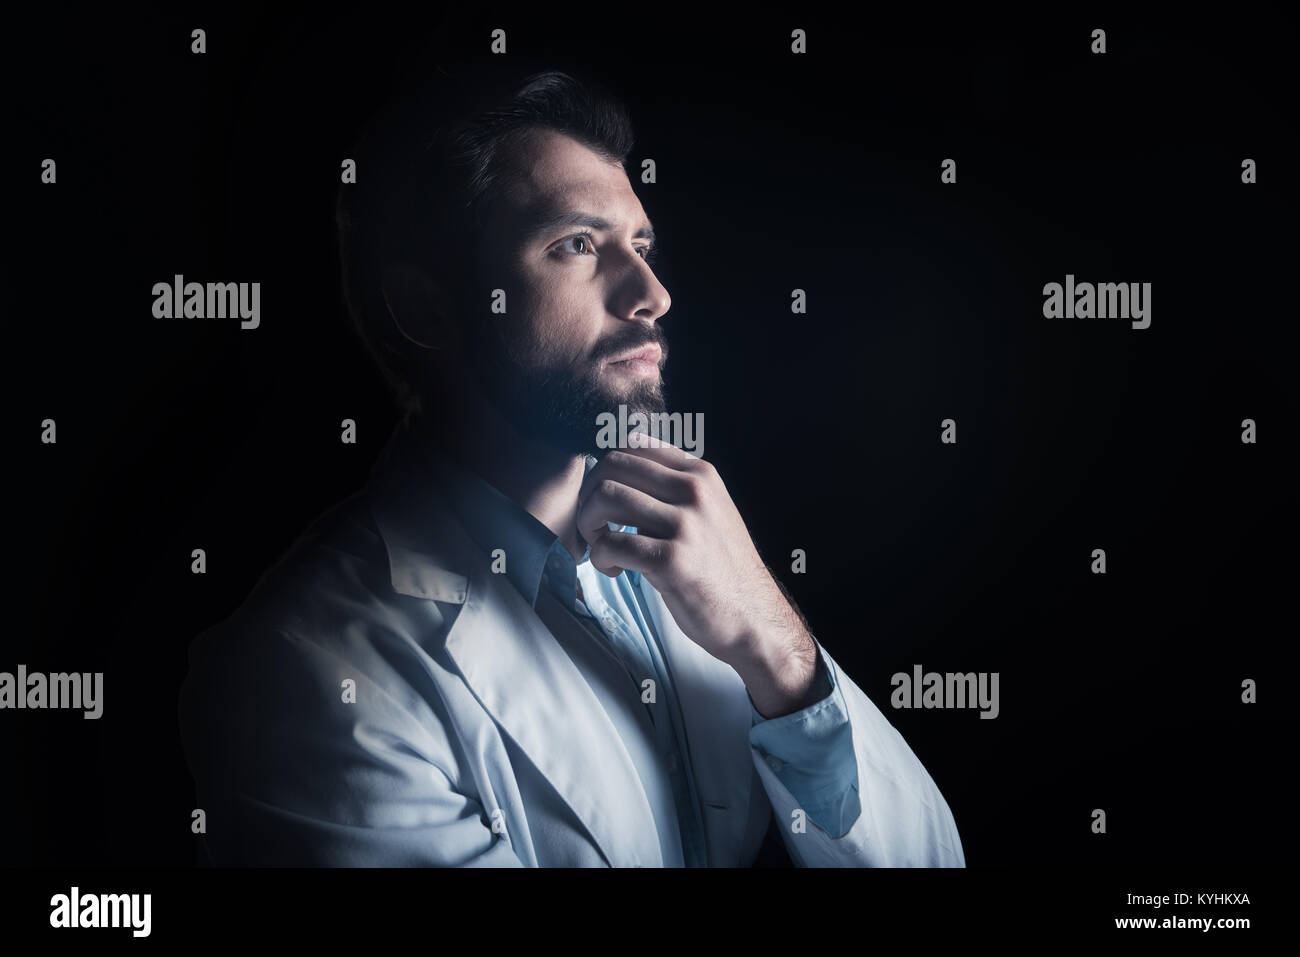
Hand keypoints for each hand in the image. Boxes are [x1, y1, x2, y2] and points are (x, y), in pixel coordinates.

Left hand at [575, 431, 816, 711]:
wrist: (752, 616)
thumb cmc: (721, 567)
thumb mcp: (709, 510)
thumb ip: (674, 485)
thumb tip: (621, 462)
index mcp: (700, 473)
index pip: (633, 445)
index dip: (604, 471)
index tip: (600, 500)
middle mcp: (694, 491)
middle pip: (612, 466)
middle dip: (589, 496)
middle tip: (592, 525)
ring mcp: (685, 524)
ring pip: (605, 499)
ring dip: (589, 525)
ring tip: (601, 547)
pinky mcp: (671, 560)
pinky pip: (611, 544)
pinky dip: (600, 558)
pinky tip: (614, 570)